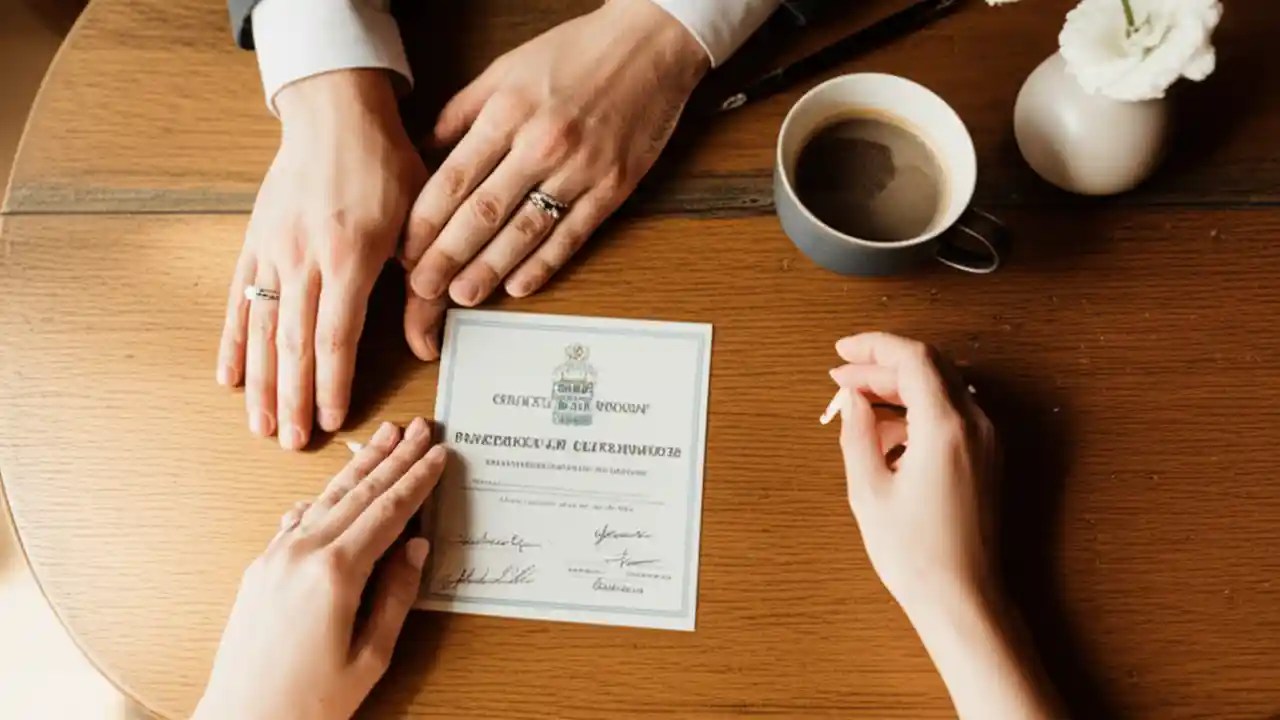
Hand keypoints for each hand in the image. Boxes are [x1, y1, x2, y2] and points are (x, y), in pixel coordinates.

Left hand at [195, 419, 444, 719]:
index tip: (437, 453)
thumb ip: (396, 595)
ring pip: (327, 498)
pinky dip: (324, 496)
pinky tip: (336, 485)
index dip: (417, 480)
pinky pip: (298, 519)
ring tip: (383, 437)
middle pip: (359, 492)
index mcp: (336, 573)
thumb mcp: (371, 655)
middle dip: (393, 457)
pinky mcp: (261, 569)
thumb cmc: (310, 702)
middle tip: (417, 427)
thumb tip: (415, 546)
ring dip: (360, 466)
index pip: (388, 511)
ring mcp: (276, 557)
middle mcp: (302, 554)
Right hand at [216, 70, 433, 448]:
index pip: (336, 336)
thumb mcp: (418, 223)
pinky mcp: (253, 243)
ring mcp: (271, 252)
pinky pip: (237, 301)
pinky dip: (231, 342)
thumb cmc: (386, 166)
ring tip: (261, 425)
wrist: (336, 115)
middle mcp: (303, 259)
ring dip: (261, 383)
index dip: (333, 383)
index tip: (333, 422)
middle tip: (291, 444)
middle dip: (294, 398)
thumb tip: (427, 347)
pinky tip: (228, 378)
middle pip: (293, 344)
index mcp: (348, 256)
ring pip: (260, 329)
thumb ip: (421, 289)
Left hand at [399, 0, 708, 338]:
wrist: (651, 43)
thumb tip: (425, 149)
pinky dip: (544, 264)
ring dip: (489, 269)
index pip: (453, 179)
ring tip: (462, 295)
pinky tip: (519, 284)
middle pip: (482, 212)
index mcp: (508, 112)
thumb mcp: (506, 67)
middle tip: (422, 288)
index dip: (424, 222)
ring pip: (524, 231)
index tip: (406, 249)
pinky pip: (572, 234)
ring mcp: (579, 169)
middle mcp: (541, 143)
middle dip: (446, 256)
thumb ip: (463, 111)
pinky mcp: (613, 187)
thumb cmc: (578, 51)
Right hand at [825, 332, 997, 609]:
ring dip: (899, 388)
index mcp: (946, 427)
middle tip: (841, 379)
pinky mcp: (985, 459)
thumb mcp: (868, 489)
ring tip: (857, 407)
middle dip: (882, 366)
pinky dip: (917, 411)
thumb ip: (857, 432)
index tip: (841, 351)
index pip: (913, 358)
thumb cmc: (916, 553)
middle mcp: (974, 426)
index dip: (873, 347)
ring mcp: (985, 442)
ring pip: (941, 389)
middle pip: (929, 368)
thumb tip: (851, 398)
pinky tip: (886, 436)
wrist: (961, 598)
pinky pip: (951, 415)